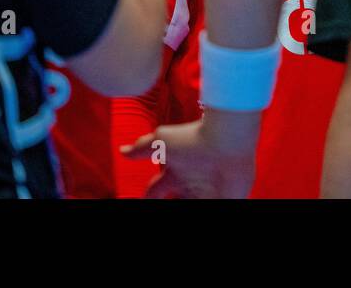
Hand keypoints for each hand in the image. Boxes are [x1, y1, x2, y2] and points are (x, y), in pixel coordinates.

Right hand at [121, 117, 257, 198]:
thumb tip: (122, 150)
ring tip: (184, 204)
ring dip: (190, 209)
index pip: (153, 192)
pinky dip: (214, 213)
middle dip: (168, 206)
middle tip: (165, 205)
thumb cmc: (194, 137)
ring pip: (194, 208)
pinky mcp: (227, 199)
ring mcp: (208, 194)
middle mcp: (191, 185)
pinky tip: (209, 208)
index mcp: (175, 174)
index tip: (142, 200)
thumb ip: (142, 148)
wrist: (227, 138)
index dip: (146, 198)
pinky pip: (217, 211)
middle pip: (175, 203)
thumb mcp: (162, 142)